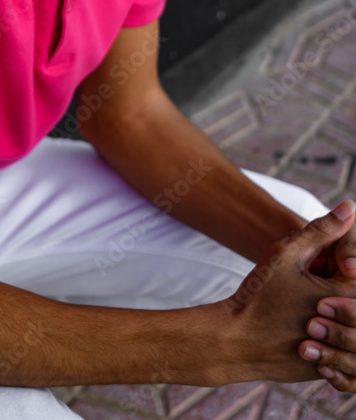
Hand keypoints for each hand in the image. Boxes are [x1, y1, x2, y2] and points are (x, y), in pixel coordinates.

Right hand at [221, 201, 355, 386]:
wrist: (235, 341)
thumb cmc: (259, 295)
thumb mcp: (288, 254)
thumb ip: (323, 229)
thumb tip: (350, 207)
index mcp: (348, 297)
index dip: (339, 258)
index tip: (315, 263)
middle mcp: (351, 330)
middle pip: (354, 299)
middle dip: (333, 282)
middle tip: (303, 286)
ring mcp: (342, 354)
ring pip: (349, 328)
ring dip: (333, 315)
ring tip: (303, 307)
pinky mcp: (330, 371)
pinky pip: (340, 352)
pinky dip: (327, 339)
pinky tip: (301, 327)